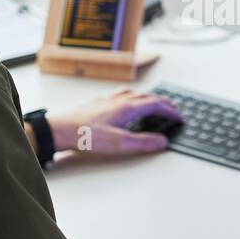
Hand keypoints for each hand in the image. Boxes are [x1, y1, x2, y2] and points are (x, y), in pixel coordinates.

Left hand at [45, 88, 182, 155]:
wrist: (60, 130)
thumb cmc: (86, 136)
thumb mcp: (119, 144)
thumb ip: (143, 142)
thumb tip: (162, 141)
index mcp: (127, 108)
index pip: (156, 105)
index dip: (170, 111)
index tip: (179, 117)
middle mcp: (118, 100)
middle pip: (147, 97)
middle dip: (162, 102)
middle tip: (173, 108)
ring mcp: (107, 101)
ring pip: (133, 94)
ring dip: (147, 98)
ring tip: (153, 102)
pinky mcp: (97, 105)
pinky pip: (119, 96)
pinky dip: (130, 97)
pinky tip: (124, 103)